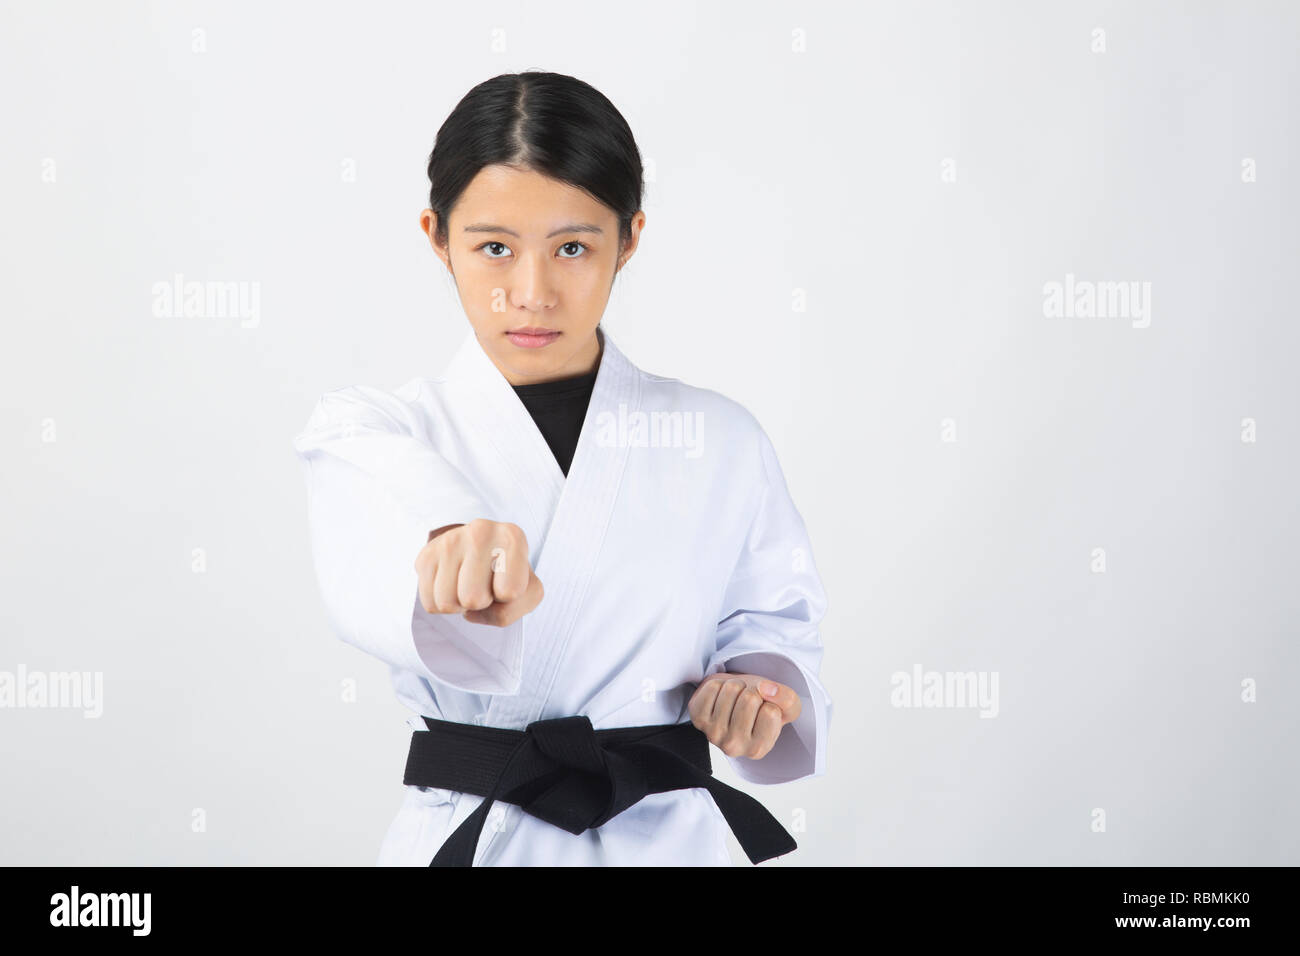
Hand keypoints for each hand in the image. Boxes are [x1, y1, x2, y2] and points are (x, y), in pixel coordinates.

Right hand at [414, 519, 543, 626]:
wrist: (479, 553)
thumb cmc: (507, 575)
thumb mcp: (527, 593)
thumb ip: (512, 610)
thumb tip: (470, 612)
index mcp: (513, 537)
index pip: (510, 591)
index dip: (508, 597)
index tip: (506, 580)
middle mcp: (481, 531)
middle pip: (473, 599)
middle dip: (480, 602)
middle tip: (483, 585)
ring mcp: (450, 540)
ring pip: (447, 603)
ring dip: (458, 605)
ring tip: (467, 585)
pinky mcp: (427, 555)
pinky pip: (429, 603)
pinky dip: (441, 603)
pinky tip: (451, 585)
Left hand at [687, 672, 800, 759]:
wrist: (737, 703)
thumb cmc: (763, 708)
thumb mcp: (786, 708)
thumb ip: (787, 699)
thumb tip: (765, 688)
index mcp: (758, 749)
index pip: (770, 712)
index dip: (771, 701)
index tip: (764, 708)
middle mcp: (733, 747)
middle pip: (749, 699)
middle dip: (753, 691)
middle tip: (750, 700)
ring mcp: (712, 733)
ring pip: (731, 689)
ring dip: (737, 686)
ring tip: (737, 698)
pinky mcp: (697, 717)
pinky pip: (712, 687)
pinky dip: (720, 684)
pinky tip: (722, 697)